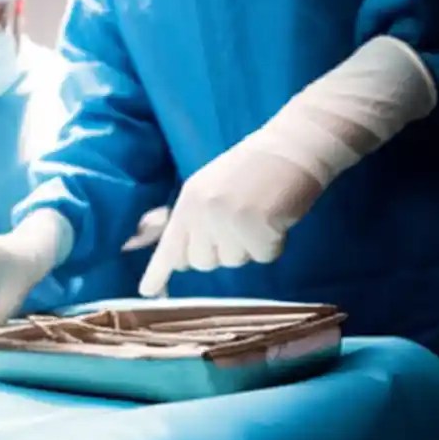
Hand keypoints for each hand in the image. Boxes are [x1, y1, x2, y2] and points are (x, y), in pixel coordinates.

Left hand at [139, 141, 323, 296]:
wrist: (291, 148)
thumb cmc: (252, 171)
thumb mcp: (211, 190)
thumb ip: (194, 220)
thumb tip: (178, 259)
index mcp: (189, 201)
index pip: (169, 244)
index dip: (158, 270)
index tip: (147, 291)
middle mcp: (203, 211)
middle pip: (201, 262)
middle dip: (221, 252)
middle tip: (239, 224)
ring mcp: (229, 219)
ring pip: (233, 262)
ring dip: (249, 247)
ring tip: (259, 216)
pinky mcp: (258, 226)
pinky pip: (263, 257)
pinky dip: (274, 244)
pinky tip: (276, 219)